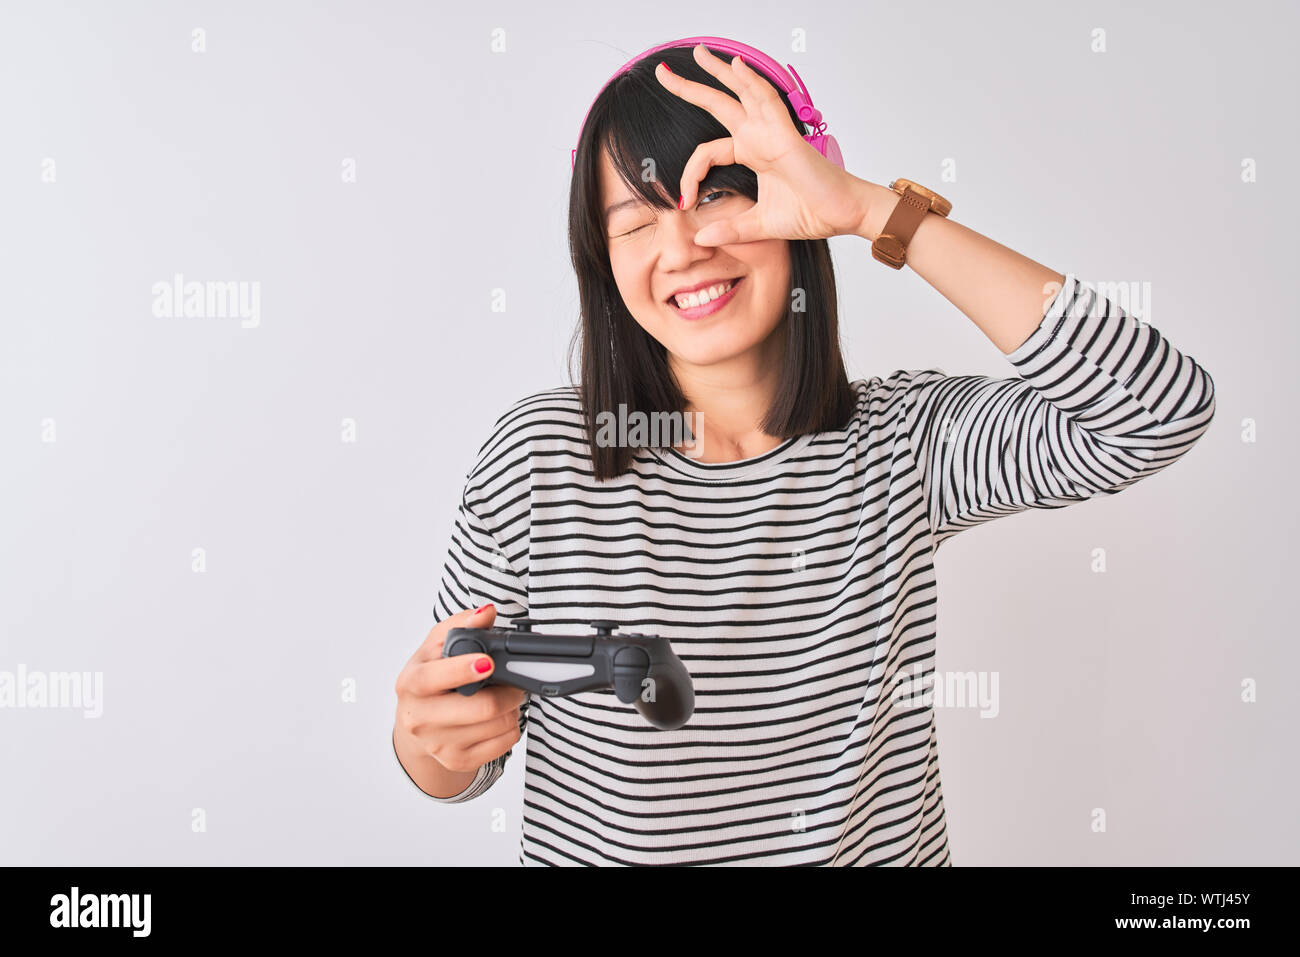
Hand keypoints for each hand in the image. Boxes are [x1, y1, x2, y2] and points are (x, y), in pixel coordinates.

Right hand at [393, 603, 528, 773]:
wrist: (416, 722)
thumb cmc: (430, 679)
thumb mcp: (436, 647)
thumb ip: (461, 625)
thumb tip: (486, 613)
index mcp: (411, 683)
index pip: (432, 678)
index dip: (461, 670)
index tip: (487, 662)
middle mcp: (420, 717)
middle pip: (479, 708)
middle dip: (508, 691)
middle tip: (515, 682)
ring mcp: (437, 743)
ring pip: (497, 725)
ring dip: (512, 708)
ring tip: (505, 696)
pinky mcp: (456, 760)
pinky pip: (504, 743)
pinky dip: (512, 727)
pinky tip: (500, 716)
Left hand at [655, 44, 871, 244]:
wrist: (842, 214)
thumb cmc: (811, 213)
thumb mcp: (758, 226)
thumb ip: (730, 230)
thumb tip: (700, 240)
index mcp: (753, 154)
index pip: (708, 152)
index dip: (690, 174)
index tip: (684, 202)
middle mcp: (760, 138)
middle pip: (719, 105)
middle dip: (691, 88)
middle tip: (663, 72)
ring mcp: (773, 133)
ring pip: (742, 93)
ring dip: (719, 72)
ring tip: (698, 53)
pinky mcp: (786, 137)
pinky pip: (766, 102)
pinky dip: (752, 83)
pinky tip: (737, 66)